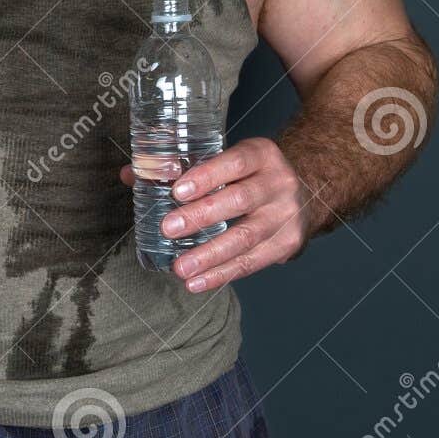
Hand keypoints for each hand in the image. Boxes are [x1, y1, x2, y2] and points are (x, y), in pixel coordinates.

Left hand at [119, 136, 311, 293]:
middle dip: (201, 217)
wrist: (307, 191)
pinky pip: (252, 262)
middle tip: (168, 229)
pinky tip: (197, 283)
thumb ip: (181, 165)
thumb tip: (131, 174)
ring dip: (210, 255)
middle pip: (239, 201)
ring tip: (180, 268)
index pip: (236, 162)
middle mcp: (279, 183)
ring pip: (246, 237)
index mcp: (262, 155)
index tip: (177, 191)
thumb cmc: (250, 174)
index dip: (207, 176)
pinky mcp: (287, 244)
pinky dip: (222, 275)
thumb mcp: (227, 159)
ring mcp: (286, 216)